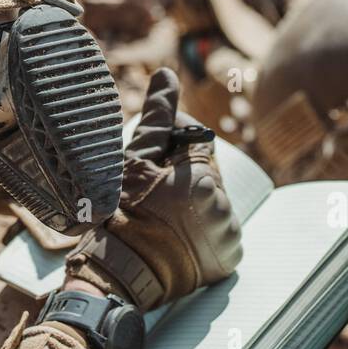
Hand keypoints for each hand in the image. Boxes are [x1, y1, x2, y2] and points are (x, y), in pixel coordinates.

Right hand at [64, 67, 242, 311]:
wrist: (118, 274)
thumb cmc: (120, 213)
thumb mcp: (134, 161)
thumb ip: (158, 117)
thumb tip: (167, 73)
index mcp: (202, 177)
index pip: (197, 140)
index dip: (171, 147)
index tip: (152, 162)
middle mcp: (223, 205)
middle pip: (207, 171)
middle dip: (185, 175)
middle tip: (153, 194)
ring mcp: (228, 234)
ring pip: (214, 200)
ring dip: (196, 201)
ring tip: (163, 217)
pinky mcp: (230, 257)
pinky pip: (221, 230)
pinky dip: (206, 229)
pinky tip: (178, 233)